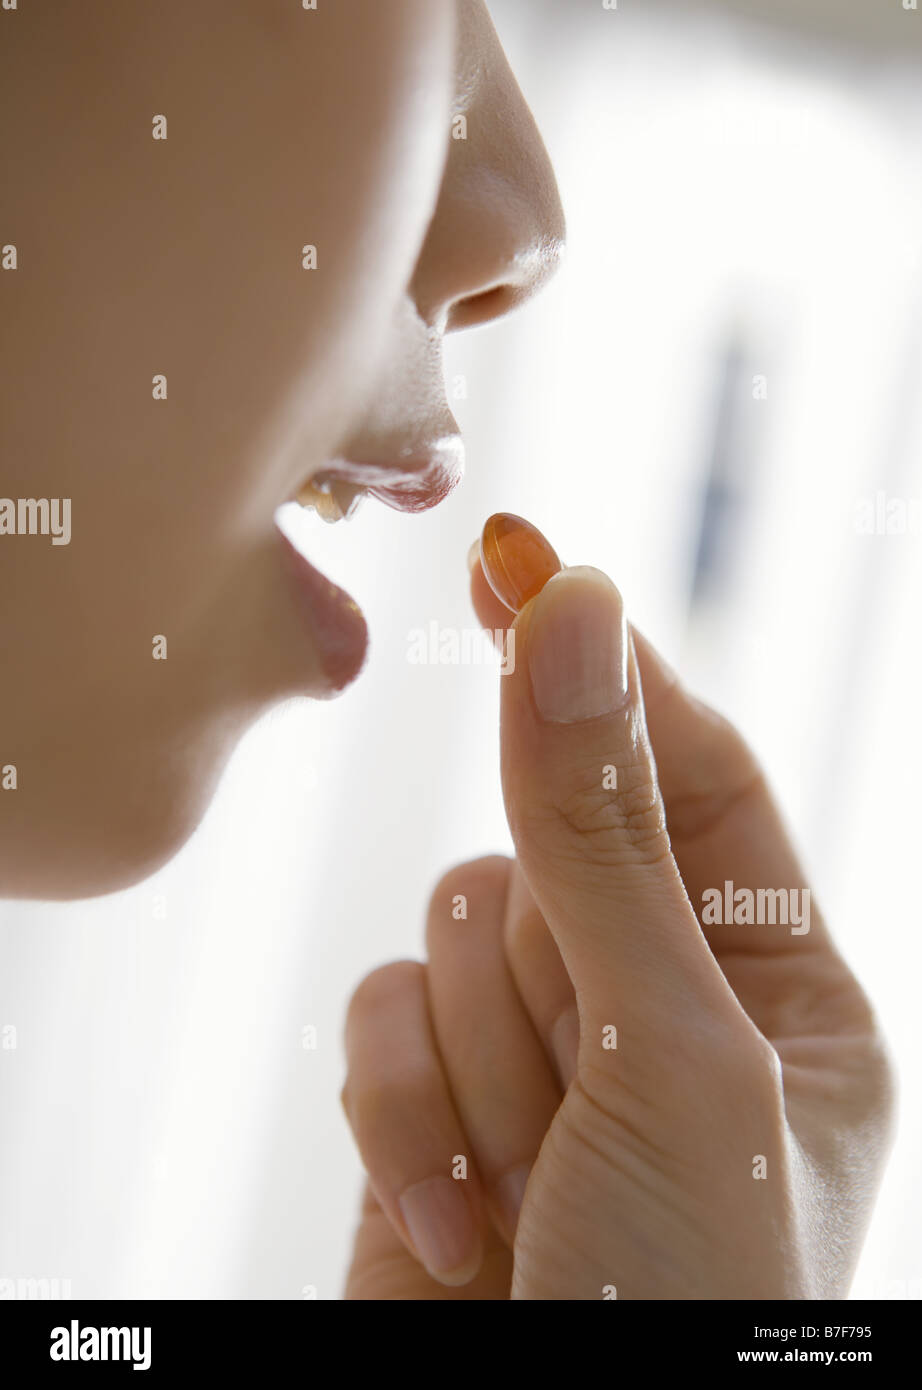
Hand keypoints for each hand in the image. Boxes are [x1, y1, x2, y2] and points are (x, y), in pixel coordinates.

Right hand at [341, 561, 893, 1298]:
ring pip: (450, 924)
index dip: (609, 669)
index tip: (521, 558)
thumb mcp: (670, 1053)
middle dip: (545, 962)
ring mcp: (543, 1055)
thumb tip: (571, 609)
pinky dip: (405, 1115)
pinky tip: (464, 1225)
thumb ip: (605, 830)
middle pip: (550, 846)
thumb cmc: (686, 1303)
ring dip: (477, 1058)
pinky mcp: (432, 1105)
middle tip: (583, 1074)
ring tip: (533, 1183)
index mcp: (782, 988)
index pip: (693, 768)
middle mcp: (664, 1007)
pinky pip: (378, 1011)